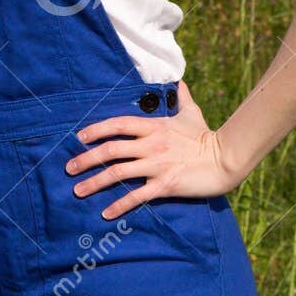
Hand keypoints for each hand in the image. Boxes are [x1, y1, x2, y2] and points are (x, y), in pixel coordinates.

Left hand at [64, 81, 241, 219]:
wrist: (227, 159)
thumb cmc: (207, 137)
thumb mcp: (191, 114)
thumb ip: (181, 98)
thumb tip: (179, 82)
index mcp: (153, 127)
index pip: (117, 125)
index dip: (95, 130)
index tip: (78, 138)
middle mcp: (150, 145)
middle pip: (110, 150)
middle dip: (85, 159)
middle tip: (69, 168)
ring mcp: (156, 165)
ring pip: (117, 173)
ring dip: (94, 183)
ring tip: (78, 190)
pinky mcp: (165, 185)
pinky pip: (137, 196)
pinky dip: (119, 205)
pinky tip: (105, 213)